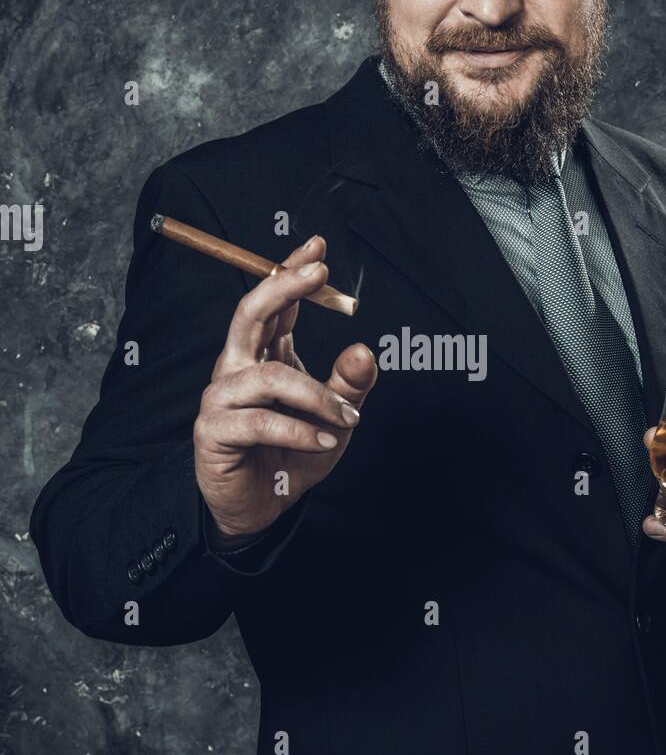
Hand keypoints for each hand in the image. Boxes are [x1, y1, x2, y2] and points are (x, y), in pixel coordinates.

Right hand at [194, 234, 376, 541]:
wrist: (260, 508)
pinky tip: (324, 441)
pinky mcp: (214, 432)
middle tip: (318, 271)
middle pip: (251, 314)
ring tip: (348, 419)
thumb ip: (349, 385)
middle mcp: (237, 368)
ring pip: (270, 378)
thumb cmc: (293, 456)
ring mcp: (221, 398)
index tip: (318, 247)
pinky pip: (260, 421)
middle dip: (283, 285)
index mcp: (263, 356)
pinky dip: (300, 430)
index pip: (274, 305)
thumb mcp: (335, 418)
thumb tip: (363, 349)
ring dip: (316, 396)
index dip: (292, 273)